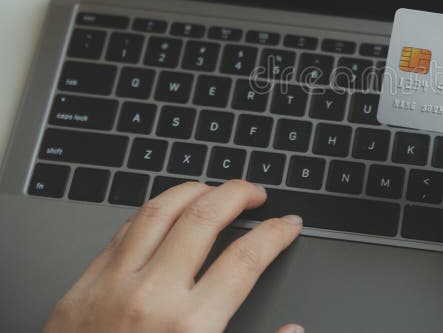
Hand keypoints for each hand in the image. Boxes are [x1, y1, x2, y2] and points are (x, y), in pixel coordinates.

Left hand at [44, 180, 303, 332]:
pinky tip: (167, 211)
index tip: (288, 225)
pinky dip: (152, 212)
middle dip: (238, 194)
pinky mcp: (83, 288)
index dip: (275, 233)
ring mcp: (113, 287)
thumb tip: (294, 330)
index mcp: (190, 328)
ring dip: (194, 190)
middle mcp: (152, 298)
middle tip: (255, 193)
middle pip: (205, 218)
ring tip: (214, 189)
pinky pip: (123, 231)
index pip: (246, 258)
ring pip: (160, 212)